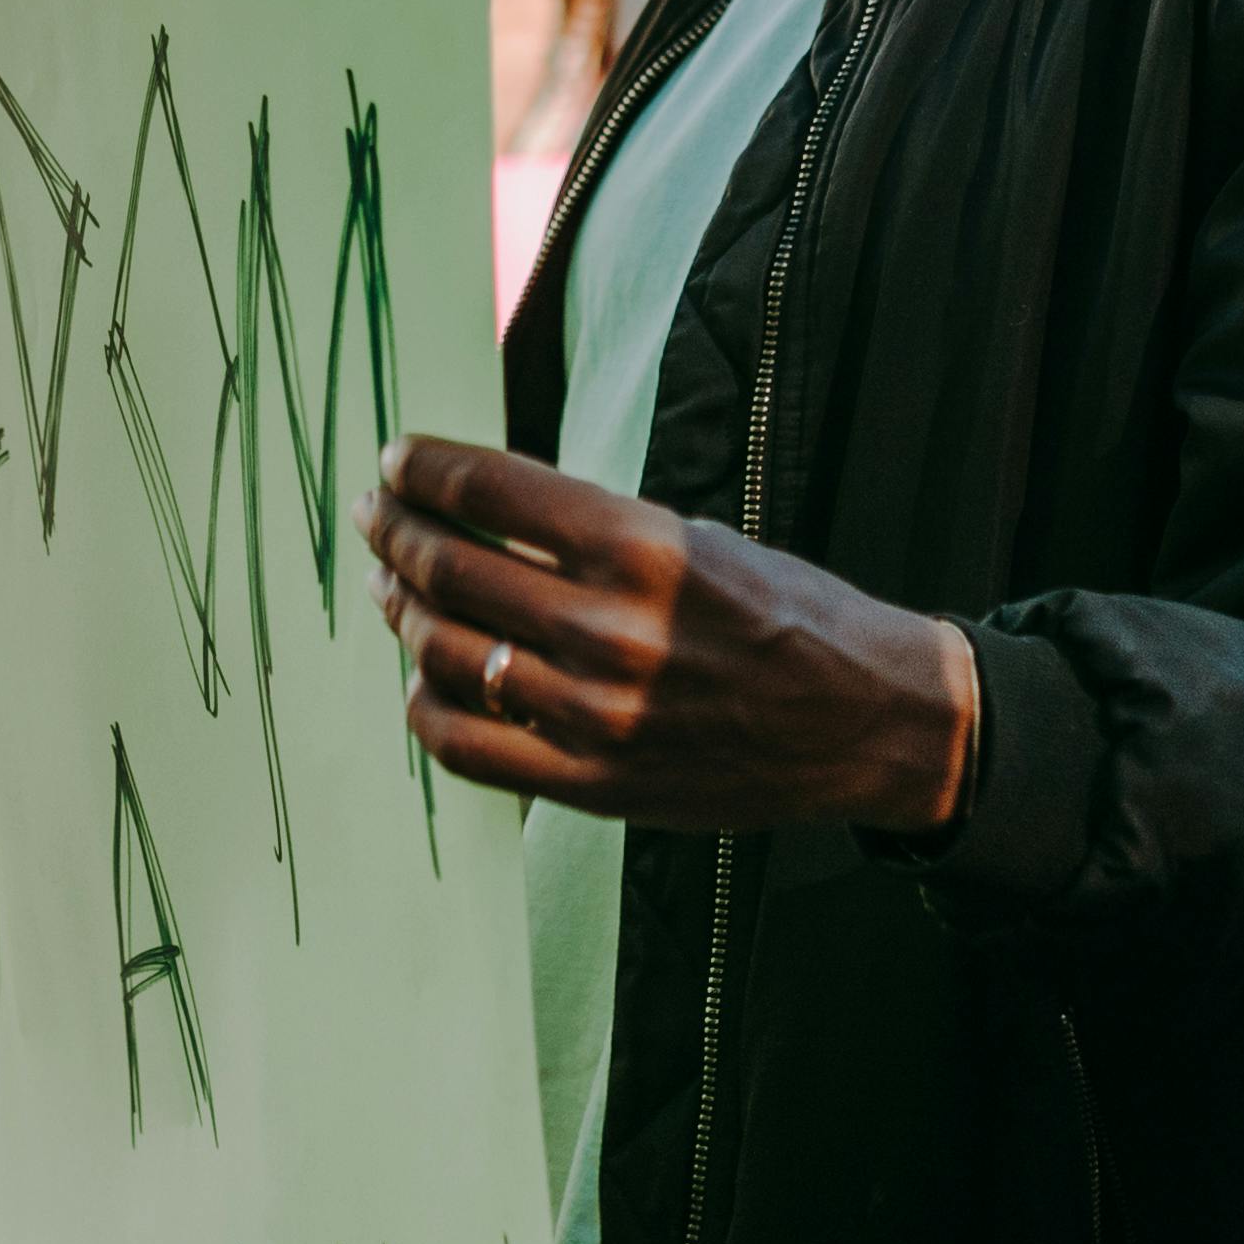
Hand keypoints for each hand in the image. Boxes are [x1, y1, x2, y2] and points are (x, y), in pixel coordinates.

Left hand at [356, 436, 965, 833]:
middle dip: (396, 530)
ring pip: (446, 652)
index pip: (491, 492)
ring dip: (401, 609)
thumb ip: (594, 531)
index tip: (396, 460)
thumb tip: (484, 509)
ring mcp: (596, 716)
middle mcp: (612, 631)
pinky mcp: (593, 784)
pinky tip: (425, 674)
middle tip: (376, 513)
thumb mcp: (699, 539)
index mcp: (644, 550)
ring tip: (390, 585)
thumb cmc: (789, 616)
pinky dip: (427, 702)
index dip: (424, 469)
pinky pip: (466, 746)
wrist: (867, 722)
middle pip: (452, 568)